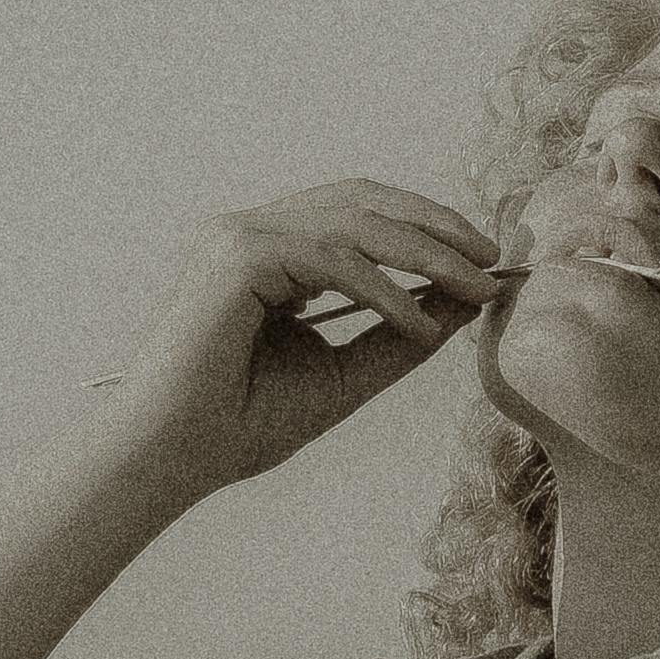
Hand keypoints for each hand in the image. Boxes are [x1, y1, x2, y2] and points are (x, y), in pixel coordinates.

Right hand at [91, 180, 506, 496]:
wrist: (166, 459)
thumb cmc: (236, 425)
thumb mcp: (342, 375)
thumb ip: (399, 336)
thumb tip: (463, 302)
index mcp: (268, 253)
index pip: (357, 214)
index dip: (424, 229)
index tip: (482, 265)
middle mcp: (250, 232)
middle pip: (361, 199)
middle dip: (435, 224)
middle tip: (493, 257)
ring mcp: (237, 236)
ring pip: (353, 220)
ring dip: (424, 251)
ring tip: (473, 284)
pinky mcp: (235, 256)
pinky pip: (331, 257)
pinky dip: (384, 288)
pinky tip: (417, 323)